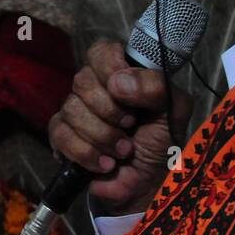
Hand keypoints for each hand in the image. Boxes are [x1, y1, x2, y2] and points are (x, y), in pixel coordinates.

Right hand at [47, 39, 191, 213]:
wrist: (147, 183)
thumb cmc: (161, 142)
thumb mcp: (174, 110)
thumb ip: (156, 87)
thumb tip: (118, 83)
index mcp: (120, 73)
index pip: (100, 51)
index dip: (109, 67)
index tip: (125, 90)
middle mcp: (94, 87)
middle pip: (83, 81)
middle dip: (110, 110)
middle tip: (131, 126)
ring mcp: (74, 112)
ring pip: (72, 110)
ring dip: (103, 136)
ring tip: (123, 151)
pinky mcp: (61, 137)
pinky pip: (61, 134)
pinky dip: (87, 153)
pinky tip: (106, 163)